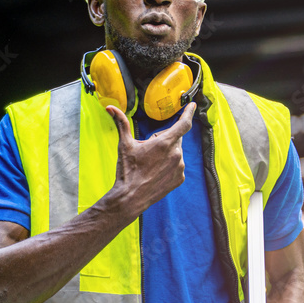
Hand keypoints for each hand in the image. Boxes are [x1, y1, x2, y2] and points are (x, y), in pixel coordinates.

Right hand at [107, 102, 194, 221]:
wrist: (130, 197)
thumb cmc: (128, 170)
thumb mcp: (125, 145)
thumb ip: (121, 123)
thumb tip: (111, 108)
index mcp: (165, 143)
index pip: (183, 124)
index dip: (189, 113)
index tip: (192, 105)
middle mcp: (176, 154)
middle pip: (175, 138)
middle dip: (164, 140)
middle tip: (149, 149)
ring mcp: (180, 167)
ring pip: (176, 152)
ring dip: (167, 153)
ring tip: (151, 163)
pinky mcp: (180, 178)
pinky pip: (177, 165)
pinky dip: (169, 165)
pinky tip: (156, 171)